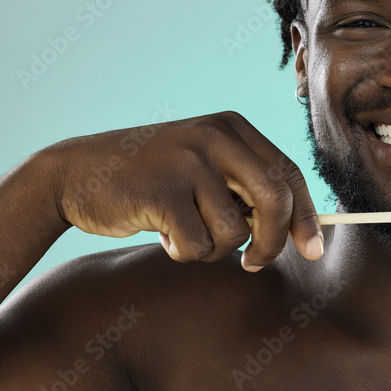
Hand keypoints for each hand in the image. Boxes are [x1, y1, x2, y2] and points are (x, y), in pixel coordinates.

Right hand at [47, 111, 322, 270]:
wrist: (76, 175)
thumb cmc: (150, 181)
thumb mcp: (202, 168)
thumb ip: (245, 188)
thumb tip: (301, 230)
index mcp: (232, 127)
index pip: (289, 174)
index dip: (305, 217)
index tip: (314, 251)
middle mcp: (215, 136)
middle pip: (275, 201)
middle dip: (273, 243)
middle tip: (254, 263)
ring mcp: (187, 162)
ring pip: (234, 231)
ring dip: (212, 249)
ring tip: (182, 232)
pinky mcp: (161, 192)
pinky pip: (197, 245)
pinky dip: (183, 253)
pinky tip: (160, 233)